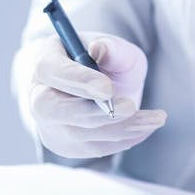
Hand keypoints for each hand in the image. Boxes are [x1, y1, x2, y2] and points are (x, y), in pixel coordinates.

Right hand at [26, 32, 166, 158]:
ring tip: (155, 118)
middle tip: (130, 106)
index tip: (107, 89)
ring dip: (120, 128)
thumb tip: (101, 49)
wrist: (94, 83)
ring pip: (80, 134)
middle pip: (55, 110)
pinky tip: (146, 127)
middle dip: (95, 113)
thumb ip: (110, 48)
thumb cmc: (101, 60)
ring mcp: (49, 125)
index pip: (51, 71)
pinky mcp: (66, 146)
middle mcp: (38, 96)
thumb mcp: (112, 46)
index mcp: (44, 61)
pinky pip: (94, 148)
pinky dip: (123, 139)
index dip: (77, 81)